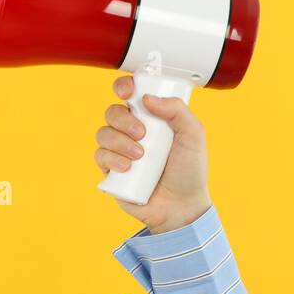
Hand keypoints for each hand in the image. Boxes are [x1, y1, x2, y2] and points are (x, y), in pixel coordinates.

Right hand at [94, 76, 211, 233]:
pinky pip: (99, 155)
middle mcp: (132, 131)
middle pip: (112, 111)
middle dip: (123, 119)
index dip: (123, 86)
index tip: (127, 92)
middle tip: (142, 134)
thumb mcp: (194, 136)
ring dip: (119, 141)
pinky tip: (128, 167)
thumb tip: (148, 98)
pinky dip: (112, 159)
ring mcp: (119, 150)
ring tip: (139, 156)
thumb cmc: (189, 172)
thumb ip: (178, 111)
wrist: (181, 207)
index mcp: (151, 118)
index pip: (130, 94)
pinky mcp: (110, 170)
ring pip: (103, 133)